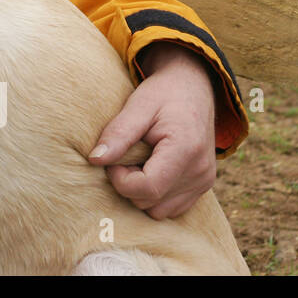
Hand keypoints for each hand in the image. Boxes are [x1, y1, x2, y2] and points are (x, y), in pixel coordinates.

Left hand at [88, 43, 216, 219]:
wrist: (192, 88)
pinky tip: (150, 169)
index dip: (120, 179)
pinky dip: (155, 195)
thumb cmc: (163, 93)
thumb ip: (117, 134)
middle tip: (124, 155)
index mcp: (186, 150)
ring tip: (137, 161)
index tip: (112, 158)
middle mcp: (200, 172)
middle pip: (149, 201)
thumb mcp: (137, 106)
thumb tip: (94, 159)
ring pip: (158, 210)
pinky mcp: (202, 186)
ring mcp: (203, 182)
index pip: (147, 187)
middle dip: (128, 183)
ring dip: (140, 192)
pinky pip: (171, 207)